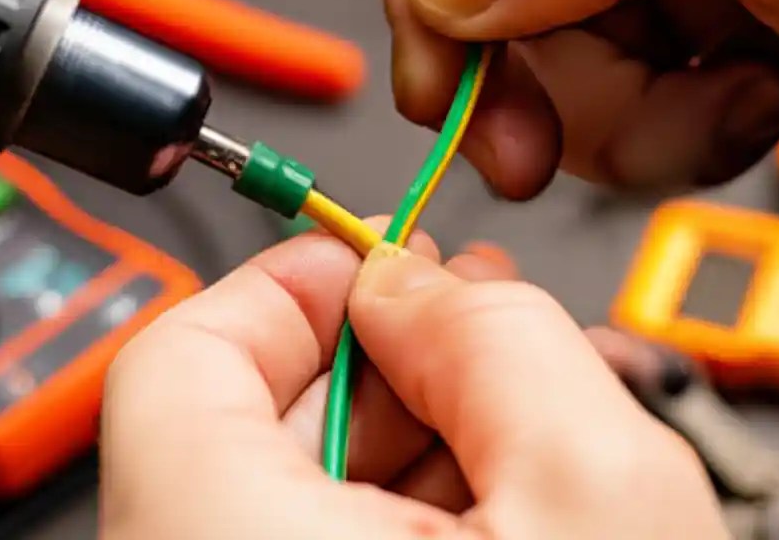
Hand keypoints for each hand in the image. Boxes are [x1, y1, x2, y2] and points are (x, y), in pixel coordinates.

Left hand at [99, 224, 724, 538]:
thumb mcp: (597, 494)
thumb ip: (504, 344)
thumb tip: (433, 282)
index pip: (181, 356)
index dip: (290, 283)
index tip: (376, 263)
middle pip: (237, 422)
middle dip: (371, 357)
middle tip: (471, 331)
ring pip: (280, 496)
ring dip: (396, 443)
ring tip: (509, 429)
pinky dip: (393, 518)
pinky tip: (490, 510)